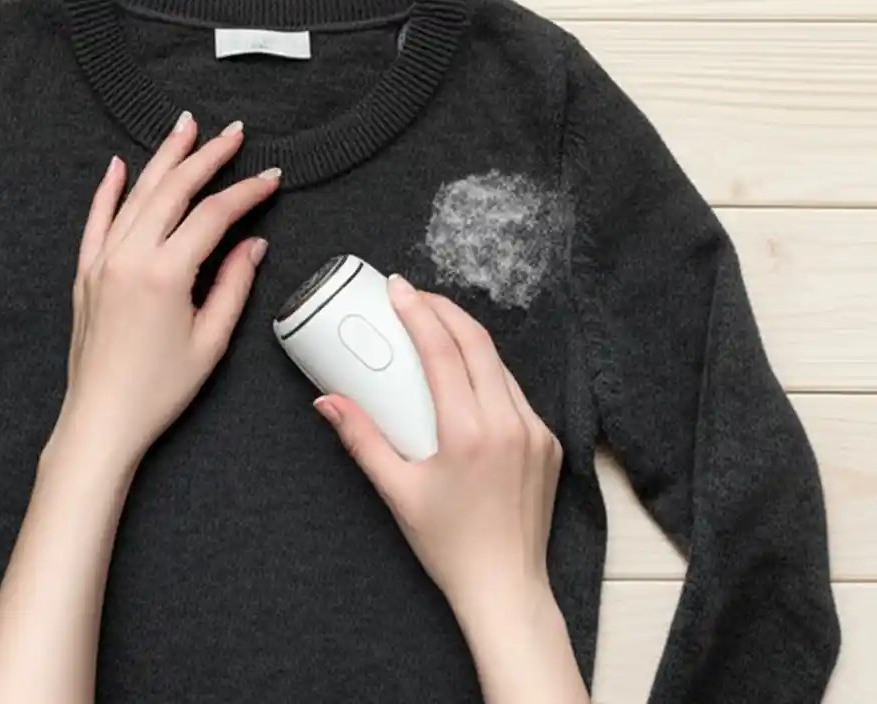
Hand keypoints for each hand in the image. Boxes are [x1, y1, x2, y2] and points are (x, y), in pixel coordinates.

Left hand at [45, 114, 279, 472]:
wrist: (102, 418)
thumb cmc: (158, 390)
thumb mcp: (210, 341)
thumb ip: (233, 286)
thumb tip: (253, 245)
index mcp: (164, 273)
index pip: (213, 215)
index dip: (246, 192)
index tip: (270, 179)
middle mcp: (129, 257)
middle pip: (173, 190)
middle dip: (207, 157)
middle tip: (233, 133)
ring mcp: (102, 261)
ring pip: (136, 195)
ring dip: (163, 159)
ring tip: (186, 128)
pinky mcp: (86, 273)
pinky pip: (97, 220)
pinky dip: (108, 190)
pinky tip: (118, 166)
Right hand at [313, 274, 561, 619]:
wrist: (505, 586)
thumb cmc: (448, 544)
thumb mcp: (396, 491)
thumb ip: (361, 440)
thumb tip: (326, 402)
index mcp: (469, 433)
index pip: (444, 352)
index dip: (419, 312)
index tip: (399, 289)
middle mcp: (509, 424)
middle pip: (478, 343)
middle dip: (445, 310)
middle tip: (414, 297)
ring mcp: (536, 432)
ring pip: (500, 365)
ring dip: (468, 339)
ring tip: (435, 328)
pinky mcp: (549, 444)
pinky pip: (517, 394)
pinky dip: (489, 374)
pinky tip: (467, 375)